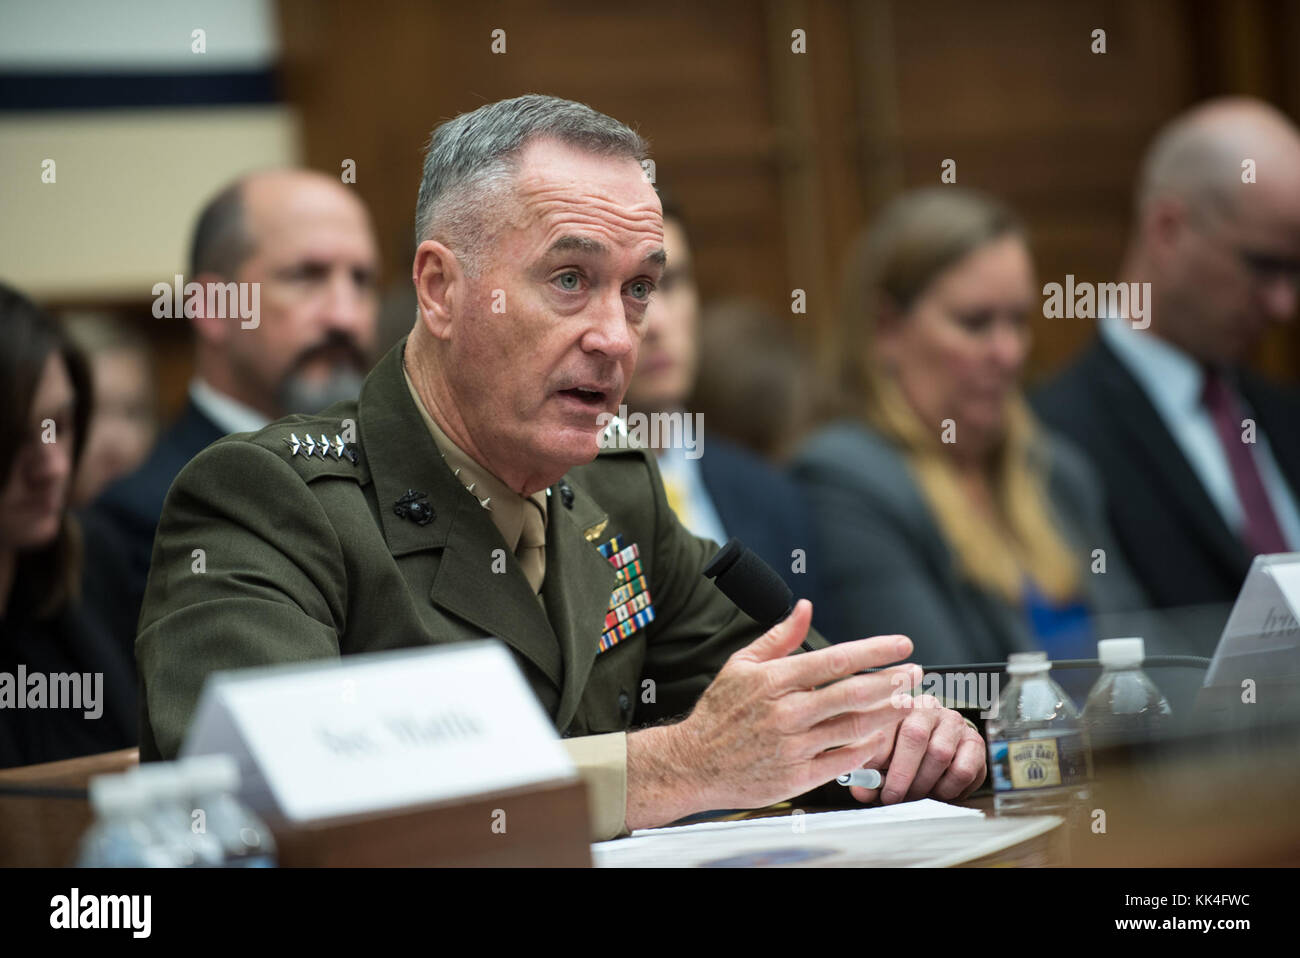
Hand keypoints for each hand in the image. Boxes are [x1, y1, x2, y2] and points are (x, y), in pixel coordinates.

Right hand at [667, 599, 924, 812]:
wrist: (692, 764)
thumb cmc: (719, 713)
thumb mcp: (741, 665)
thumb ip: (779, 638)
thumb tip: (804, 607)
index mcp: (774, 680)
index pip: (836, 659)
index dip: (875, 651)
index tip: (902, 644)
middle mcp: (786, 713)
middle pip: (853, 693)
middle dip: (892, 681)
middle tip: (916, 673)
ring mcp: (793, 746)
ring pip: (854, 727)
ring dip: (888, 714)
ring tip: (909, 702)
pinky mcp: (796, 777)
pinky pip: (843, 761)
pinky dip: (867, 748)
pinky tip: (881, 736)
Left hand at [847, 697, 985, 804]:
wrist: (943, 749)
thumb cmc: (905, 753)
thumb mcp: (881, 760)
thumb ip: (868, 774)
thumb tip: (862, 790)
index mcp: (898, 704)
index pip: (885, 719)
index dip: (876, 752)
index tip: (870, 777)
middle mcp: (927, 707)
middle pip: (915, 735)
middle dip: (901, 773)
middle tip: (892, 796)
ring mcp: (953, 721)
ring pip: (939, 754)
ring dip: (923, 783)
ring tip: (913, 794)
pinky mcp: (975, 741)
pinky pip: (962, 770)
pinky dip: (947, 789)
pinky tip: (938, 790)